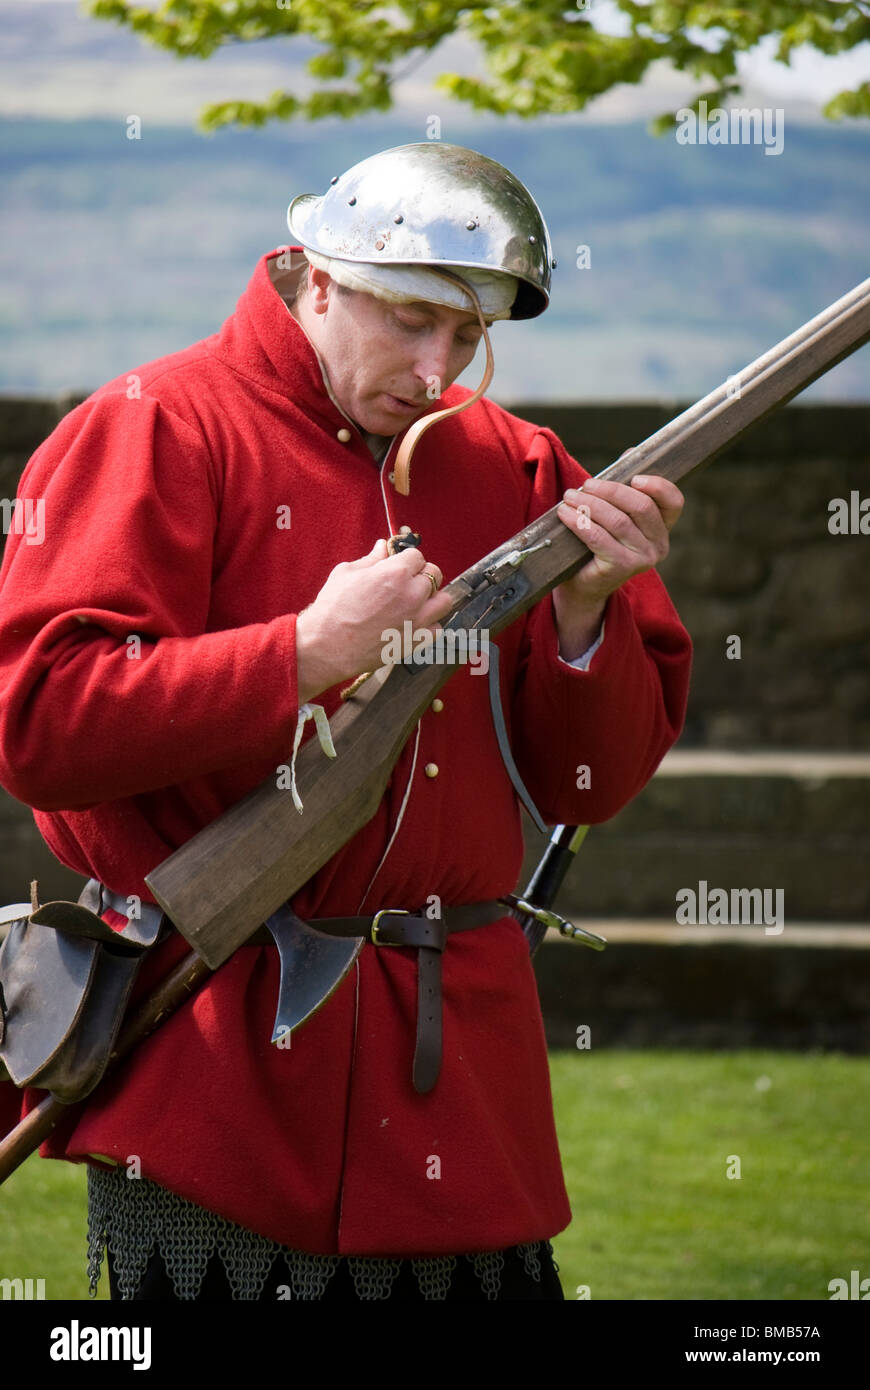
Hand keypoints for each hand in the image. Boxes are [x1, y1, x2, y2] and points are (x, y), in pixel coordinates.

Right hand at [296, 539, 452, 702]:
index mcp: (396, 572)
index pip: (417, 556)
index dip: (407, 560)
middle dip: (421, 575)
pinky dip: (428, 625)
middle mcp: (412, 594)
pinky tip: (412, 624)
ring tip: (416, 603)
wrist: (327, 646)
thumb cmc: (332, 608)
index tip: (399, 566)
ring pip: (444, 601)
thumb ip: (371, 559)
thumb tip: (382, 546)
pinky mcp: (416, 640)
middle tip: (406, 583)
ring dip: (432, 599)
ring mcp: (417, 619)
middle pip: (434, 574)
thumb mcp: (346, 573)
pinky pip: (437, 628)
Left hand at [552, 474, 683, 659]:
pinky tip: (565, 514)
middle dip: (610, 490)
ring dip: (590, 504)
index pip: (674, 502)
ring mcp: (642, 559)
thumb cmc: (598, 544)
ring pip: (618, 521)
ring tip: (569, 496)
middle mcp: (659, 545)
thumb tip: (629, 454)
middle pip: (641, 506)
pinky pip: (599, 538)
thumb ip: (624, 488)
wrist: (583, 586)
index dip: (658, 486)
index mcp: (662, 528)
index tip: (634, 477)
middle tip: (585, 484)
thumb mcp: (614, 514)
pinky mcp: (621, 568)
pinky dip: (579, 522)